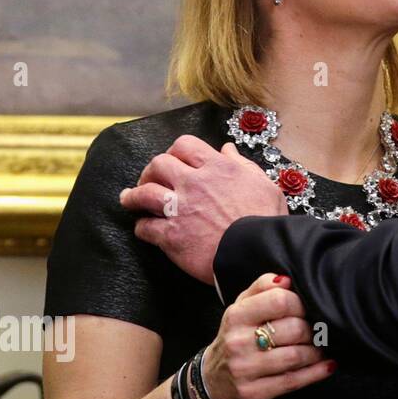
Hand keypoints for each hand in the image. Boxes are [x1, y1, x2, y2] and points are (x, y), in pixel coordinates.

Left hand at [119, 135, 286, 283]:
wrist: (260, 253)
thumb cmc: (267, 220)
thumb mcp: (264, 185)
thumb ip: (243, 164)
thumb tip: (228, 149)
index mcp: (218, 168)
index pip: (185, 145)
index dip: (175, 152)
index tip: (174, 161)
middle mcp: (195, 184)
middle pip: (158, 164)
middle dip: (150, 171)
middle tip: (150, 181)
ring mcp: (181, 209)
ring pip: (143, 194)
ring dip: (134, 196)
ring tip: (131, 200)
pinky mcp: (172, 236)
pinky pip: (145, 227)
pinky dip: (142, 227)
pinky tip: (145, 228)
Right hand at [201, 273, 334, 398]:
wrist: (211, 381)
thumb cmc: (235, 337)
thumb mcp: (241, 307)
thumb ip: (262, 287)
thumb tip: (287, 278)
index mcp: (236, 315)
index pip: (281, 301)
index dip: (301, 304)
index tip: (307, 309)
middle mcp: (238, 341)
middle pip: (294, 329)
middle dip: (313, 330)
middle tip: (318, 331)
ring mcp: (244, 369)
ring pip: (296, 356)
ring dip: (316, 352)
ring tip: (321, 347)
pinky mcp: (253, 392)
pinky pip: (293, 381)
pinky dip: (316, 372)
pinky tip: (327, 365)